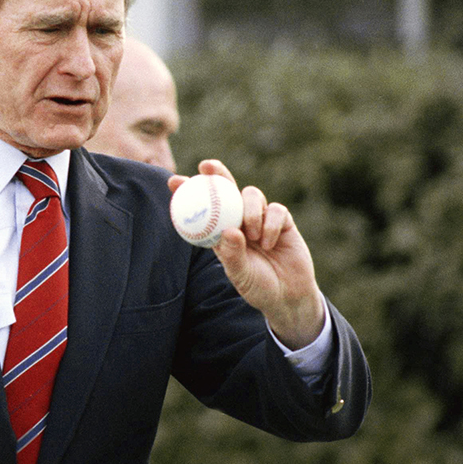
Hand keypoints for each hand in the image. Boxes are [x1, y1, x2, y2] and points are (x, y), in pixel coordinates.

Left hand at [168, 159, 324, 348]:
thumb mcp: (241, 275)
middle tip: (207, 166)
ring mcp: (261, 219)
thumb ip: (234, 255)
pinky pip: (276, 210)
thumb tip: (228, 231)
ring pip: (252, 195)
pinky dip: (271, 224)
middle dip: (217, 173)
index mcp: (221, 233)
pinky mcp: (283, 221)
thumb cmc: (258, 287)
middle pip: (227, 189)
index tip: (174, 181)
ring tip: (253, 236)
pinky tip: (269, 243)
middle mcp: (239, 221)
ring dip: (250, 212)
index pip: (203, 208)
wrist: (288, 297)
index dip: (188, 191)